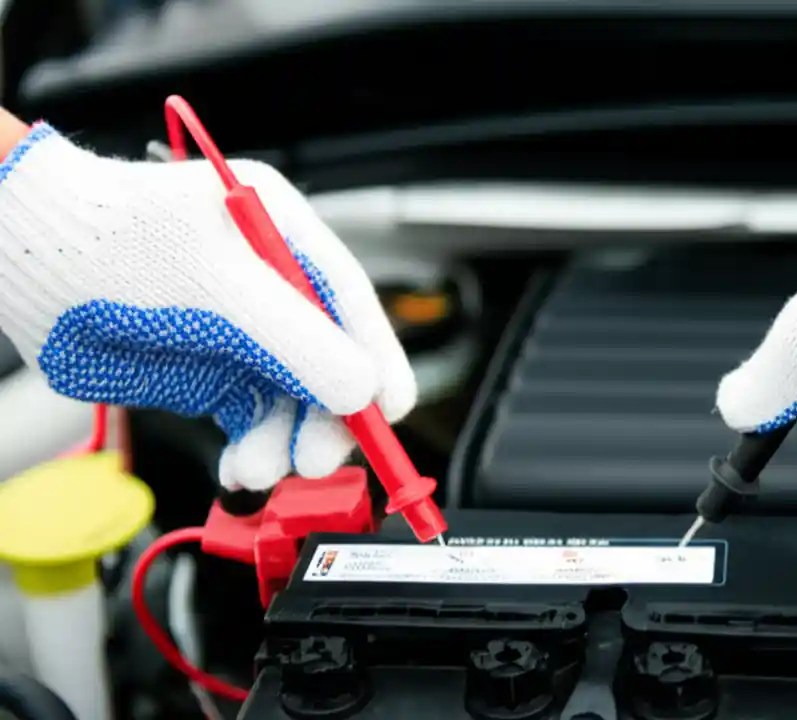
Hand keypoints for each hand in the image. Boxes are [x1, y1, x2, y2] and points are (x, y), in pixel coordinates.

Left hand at [0, 124, 414, 489]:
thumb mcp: (215, 287)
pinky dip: (255, 451)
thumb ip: (294, 339)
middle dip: (328, 415)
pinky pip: (253, 423)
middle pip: (330, 362)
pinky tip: (244, 469)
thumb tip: (361, 389)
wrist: (26, 265)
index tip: (389, 411)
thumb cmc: (109, 244)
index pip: (351, 304)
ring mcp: (242, 334)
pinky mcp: (211, 375)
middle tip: (314, 458)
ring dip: (287, 442)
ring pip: (293, 401)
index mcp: (283, 236)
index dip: (378, 359)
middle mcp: (271, 286)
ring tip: (263, 469)